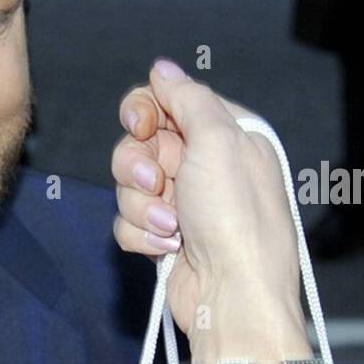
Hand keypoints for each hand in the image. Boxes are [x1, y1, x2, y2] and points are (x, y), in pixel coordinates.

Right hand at [112, 60, 307, 361]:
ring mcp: (182, 204)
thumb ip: (188, 98)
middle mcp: (203, 166)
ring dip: (142, 207)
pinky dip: (142, 235)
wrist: (231, 295)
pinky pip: (127, 222)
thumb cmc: (236, 220)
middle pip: (138, 144)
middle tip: (159, 184)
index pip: (166, 102)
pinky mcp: (162, 237)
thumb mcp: (219, 140)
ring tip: (172, 227)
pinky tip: (170, 247)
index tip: (144, 128)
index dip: (145, 113)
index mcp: (224, 135)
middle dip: (139, 166)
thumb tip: (163, 69)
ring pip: (127, 186)